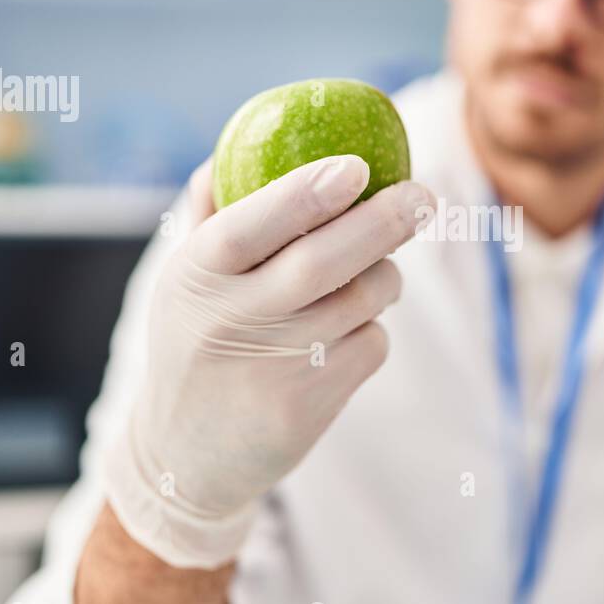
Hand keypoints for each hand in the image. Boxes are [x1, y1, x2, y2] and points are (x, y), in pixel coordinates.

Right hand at [103, 154, 433, 568]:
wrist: (187, 458)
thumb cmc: (194, 345)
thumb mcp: (181, 281)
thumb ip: (210, 215)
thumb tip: (240, 144)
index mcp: (197, 276)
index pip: (250, 225)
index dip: (305, 194)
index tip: (355, 167)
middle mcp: (235, 320)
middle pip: (324, 262)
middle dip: (384, 221)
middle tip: (422, 195)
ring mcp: (275, 367)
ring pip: (363, 300)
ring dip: (384, 275)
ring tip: (371, 269)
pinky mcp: (311, 406)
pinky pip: (372, 343)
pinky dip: (372, 328)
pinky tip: (342, 335)